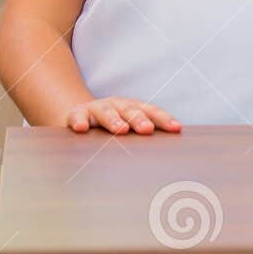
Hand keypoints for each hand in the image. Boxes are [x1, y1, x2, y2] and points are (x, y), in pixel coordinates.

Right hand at [66, 96, 180, 134]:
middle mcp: (117, 105)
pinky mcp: (77, 114)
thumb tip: (171, 148)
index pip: (152, 112)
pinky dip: (79, 121)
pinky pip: (77, 116)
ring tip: (121, 130)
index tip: (175, 128)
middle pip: (131, 110)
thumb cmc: (111, 125)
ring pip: (106, 112)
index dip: (164, 119)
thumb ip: (144, 135)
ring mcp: (97, 108)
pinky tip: (81, 128)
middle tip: (147, 130)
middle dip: (140, 119)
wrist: (80, 116)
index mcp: (133, 108)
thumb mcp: (129, 126)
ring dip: (115, 120)